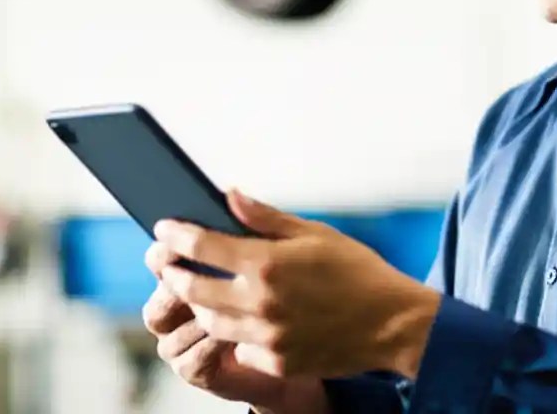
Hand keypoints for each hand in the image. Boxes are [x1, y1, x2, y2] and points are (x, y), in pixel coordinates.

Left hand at [154, 189, 441, 380]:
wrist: (392, 323)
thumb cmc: (358, 272)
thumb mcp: (315, 234)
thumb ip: (266, 218)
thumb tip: (229, 195)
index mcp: (268, 263)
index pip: (202, 245)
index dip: (176, 234)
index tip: (163, 227)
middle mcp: (261, 301)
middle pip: (192, 289)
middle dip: (175, 274)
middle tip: (171, 265)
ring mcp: (267, 336)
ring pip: (210, 321)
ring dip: (200, 304)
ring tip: (203, 290)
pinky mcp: (276, 361)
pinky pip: (239, 346)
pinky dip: (236, 332)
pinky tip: (245, 319)